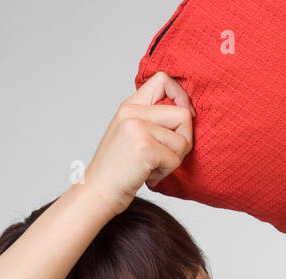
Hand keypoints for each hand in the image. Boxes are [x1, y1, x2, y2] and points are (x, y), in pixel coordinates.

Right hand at [82, 71, 196, 216]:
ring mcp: (138, 128)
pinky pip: (175, 159)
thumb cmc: (118, 169)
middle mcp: (132, 112)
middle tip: (167, 156)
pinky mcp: (144, 147)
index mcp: (130, 106)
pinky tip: (148, 176)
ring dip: (174, 160)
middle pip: (184, 114)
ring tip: (152, 166)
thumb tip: (188, 113)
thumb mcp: (130, 134)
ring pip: (183, 140)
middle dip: (185, 140)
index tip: (184, 116)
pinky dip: (166, 173)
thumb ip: (152, 120)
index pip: (163, 80)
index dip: (181, 96)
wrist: (97, 191)